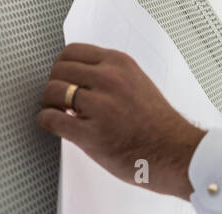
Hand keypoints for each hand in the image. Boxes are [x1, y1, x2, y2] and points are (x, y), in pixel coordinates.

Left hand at [37, 43, 205, 198]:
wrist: (175, 154)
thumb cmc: (159, 126)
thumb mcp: (137, 85)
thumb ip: (110, 78)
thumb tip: (80, 82)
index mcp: (120, 64)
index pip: (73, 52)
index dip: (62, 66)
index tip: (62, 78)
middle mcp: (109, 80)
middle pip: (59, 69)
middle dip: (54, 84)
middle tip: (56, 99)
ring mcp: (100, 107)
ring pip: (52, 92)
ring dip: (48, 103)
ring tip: (56, 113)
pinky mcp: (91, 135)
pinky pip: (52, 119)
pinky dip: (46, 121)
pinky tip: (53, 125)